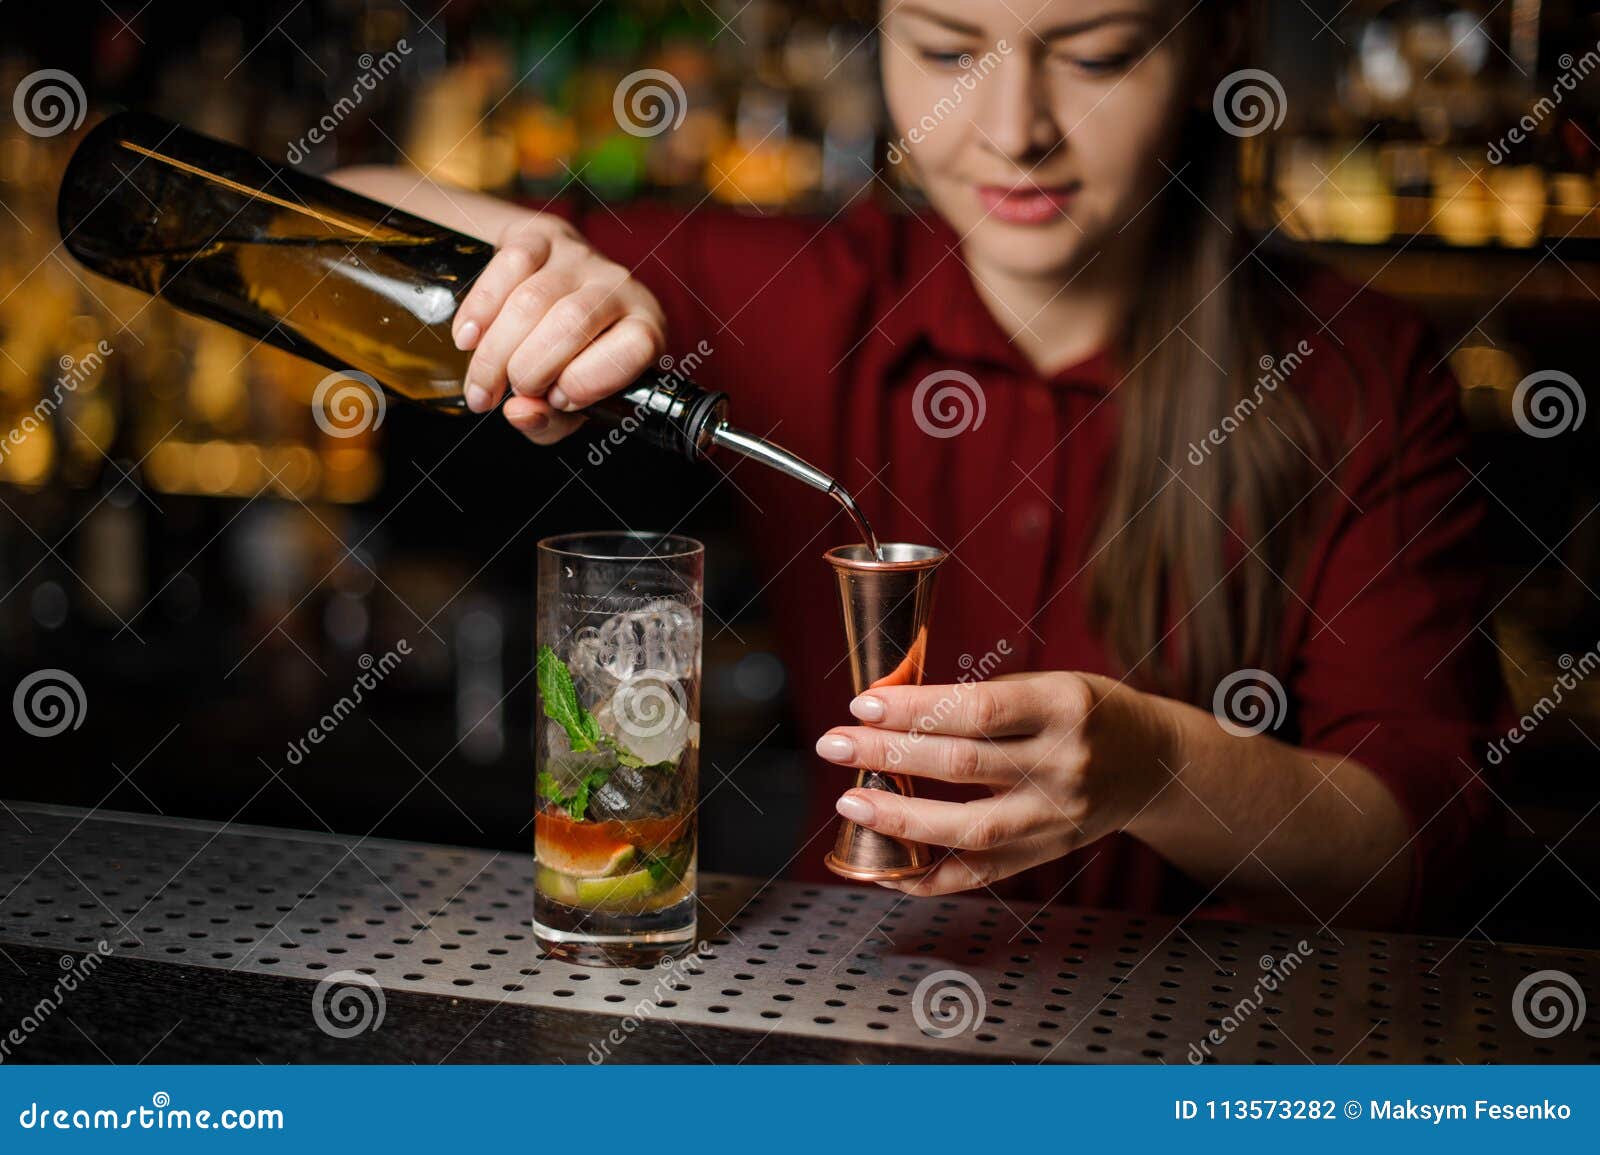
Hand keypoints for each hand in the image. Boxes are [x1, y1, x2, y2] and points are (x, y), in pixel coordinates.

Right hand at [451, 215, 666, 443]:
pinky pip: (510, 264)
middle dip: (528, 369)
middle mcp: (620, 287)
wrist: (546, 291)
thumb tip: (520, 413)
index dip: (590, 379)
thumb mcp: (567, 405)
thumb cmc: (565, 359)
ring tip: (480, 385)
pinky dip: (481, 308)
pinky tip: (468, 340)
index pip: (634, 347)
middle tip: (504, 395)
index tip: (555, 399)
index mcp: (644, 329)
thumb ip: (550, 421)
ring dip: (496, 350)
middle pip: (571, 323)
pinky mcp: (542, 236)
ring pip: (533, 300)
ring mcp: (581, 257)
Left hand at [814, 672, 1180, 895]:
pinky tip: (884, 870)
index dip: (914, 709)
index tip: (862, 705)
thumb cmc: (1085, 712)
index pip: (977, 709)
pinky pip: (981, 874)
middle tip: (833, 744)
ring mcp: (1058, 818)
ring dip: (899, 820)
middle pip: (963, 765)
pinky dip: (928, 877)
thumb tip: (884, 707)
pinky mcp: (1047, 855)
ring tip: (849, 804)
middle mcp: (1065, 764)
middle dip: (887, 755)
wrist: (1154, 764)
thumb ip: (976, 698)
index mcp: (1064, 706)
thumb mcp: (1046, 683)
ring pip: (969, 828)